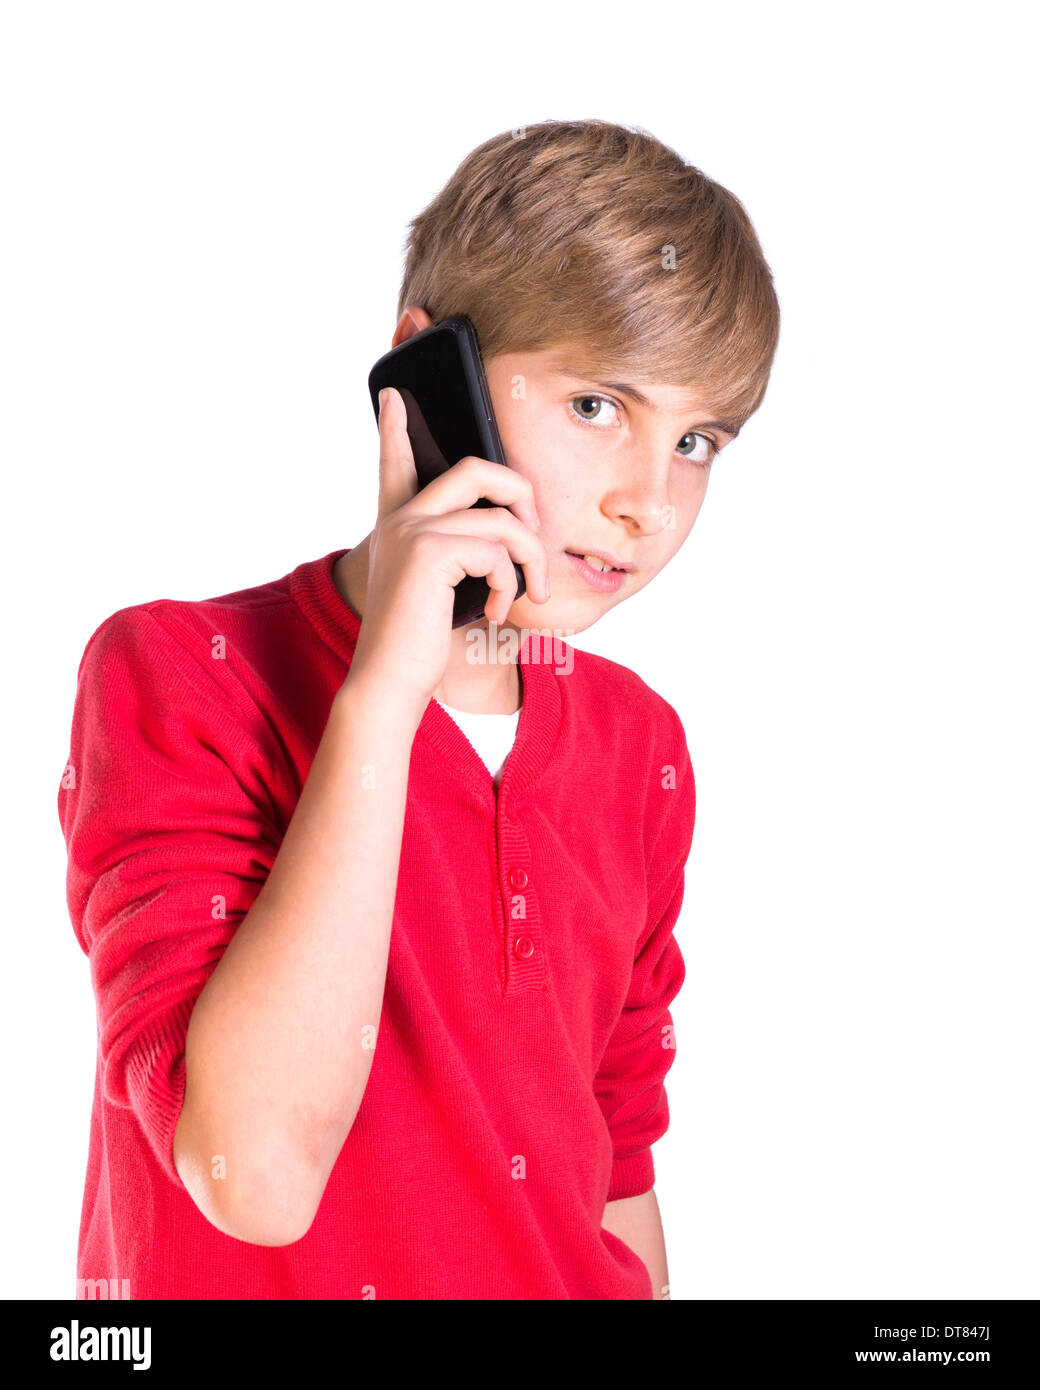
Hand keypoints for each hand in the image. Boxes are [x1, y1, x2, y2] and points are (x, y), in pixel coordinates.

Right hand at [347, 387, 549, 707]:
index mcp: (399, 524)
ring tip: (530, 596)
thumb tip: (509, 535)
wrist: (391, 681)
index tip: (395, 395)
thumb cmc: (420, 643)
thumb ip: (463, 557)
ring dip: (531, 559)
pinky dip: (512, 584)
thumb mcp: (442, 591)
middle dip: (522, 493)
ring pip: (502, 518)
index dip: (395, 428)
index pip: (396, 464)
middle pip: (476, 468)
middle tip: (534, 539)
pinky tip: (499, 612)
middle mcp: (401, 519)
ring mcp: (413, 530)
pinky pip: (499, 550)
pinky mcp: (429, 551)